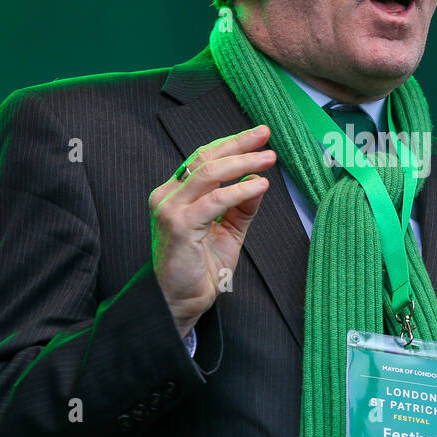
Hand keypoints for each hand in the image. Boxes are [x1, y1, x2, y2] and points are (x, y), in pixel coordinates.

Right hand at [149, 124, 276, 337]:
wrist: (179, 302)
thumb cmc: (200, 268)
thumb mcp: (228, 231)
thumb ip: (241, 206)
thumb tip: (259, 179)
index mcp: (175, 194)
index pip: (203, 158)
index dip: (231, 144)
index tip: (257, 135)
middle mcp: (168, 196)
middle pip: (205, 158)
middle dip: (239, 144)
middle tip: (265, 135)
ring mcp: (170, 209)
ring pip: (209, 174)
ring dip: (243, 162)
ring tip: (268, 158)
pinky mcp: (179, 225)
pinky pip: (215, 201)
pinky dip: (240, 191)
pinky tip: (259, 185)